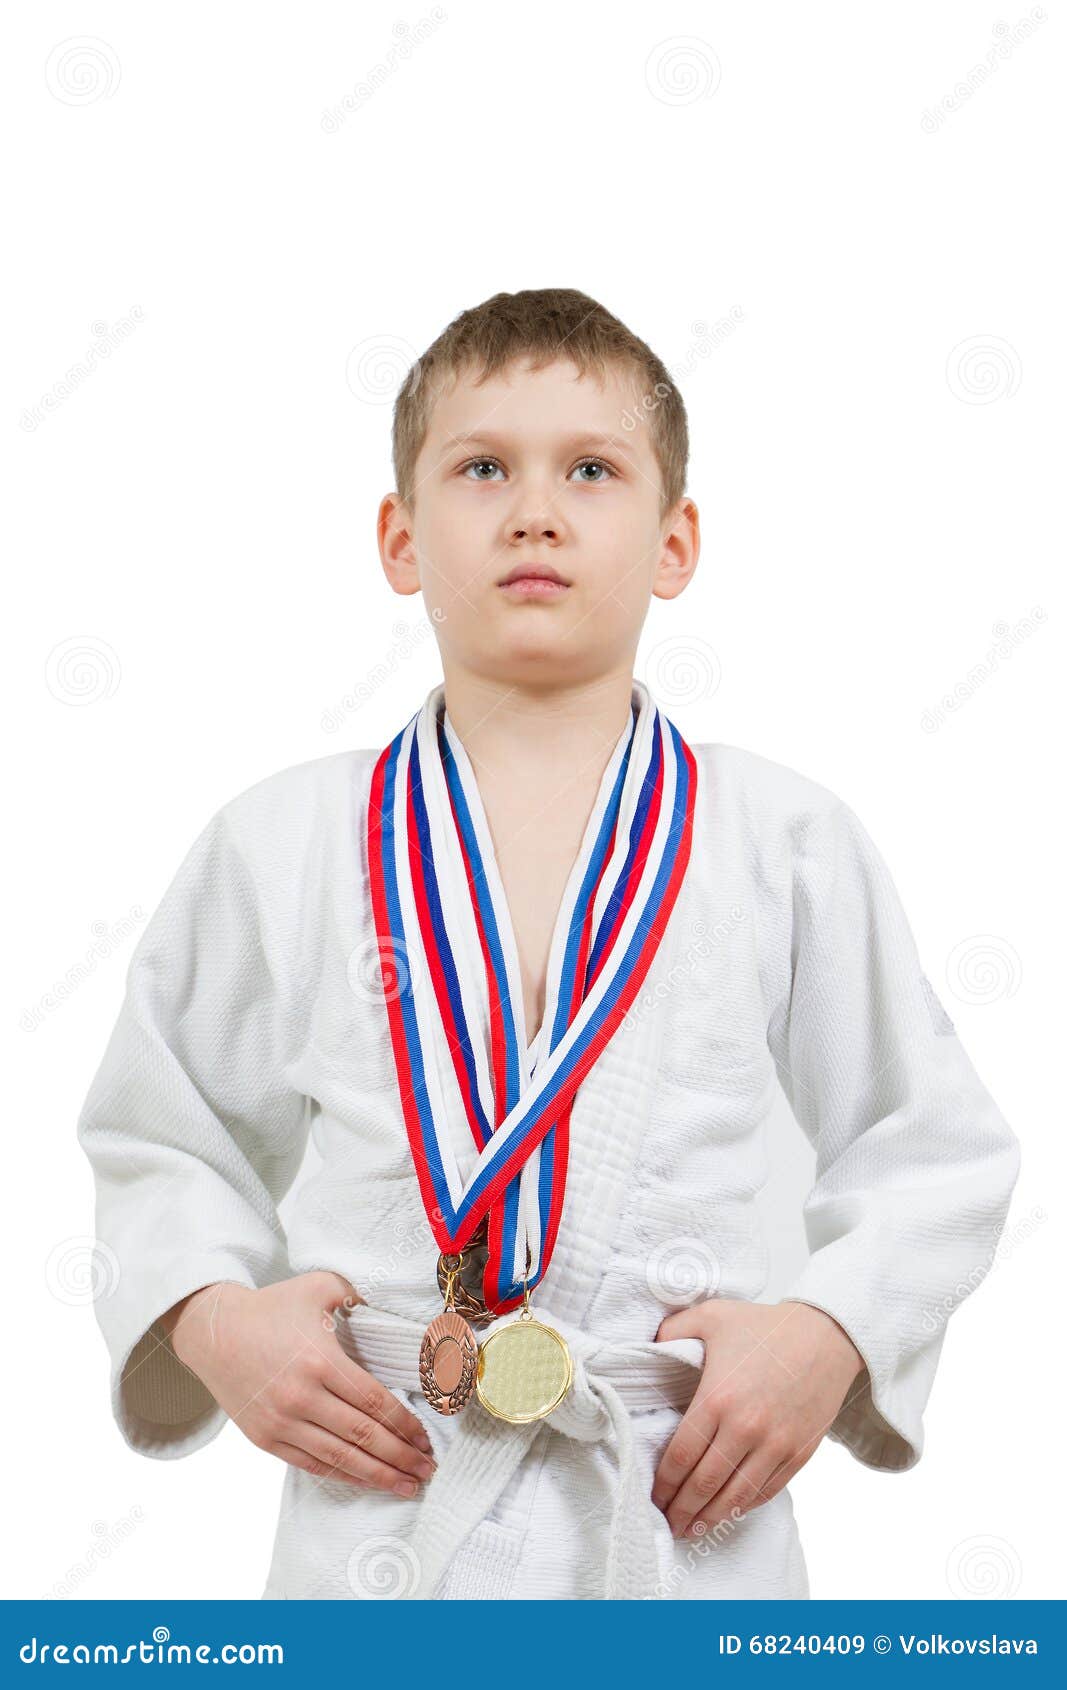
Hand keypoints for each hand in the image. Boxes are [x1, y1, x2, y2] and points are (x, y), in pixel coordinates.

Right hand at [163, 1272, 436, 1495]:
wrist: (213, 1332)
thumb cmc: (270, 1307)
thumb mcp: (319, 1286)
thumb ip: (358, 1295)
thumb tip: (391, 1310)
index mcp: (319, 1361)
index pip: (374, 1402)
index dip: (404, 1425)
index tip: (426, 1438)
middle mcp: (301, 1397)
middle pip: (363, 1437)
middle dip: (401, 1457)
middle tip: (427, 1470)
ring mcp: (281, 1422)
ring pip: (340, 1458)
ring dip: (377, 1475)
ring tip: (406, 1485)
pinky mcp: (265, 1438)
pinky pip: (311, 1464)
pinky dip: (342, 1474)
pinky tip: (366, 1480)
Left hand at [651, 1298, 864, 1538]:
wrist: (826, 1336)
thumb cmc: (766, 1326)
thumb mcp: (712, 1316)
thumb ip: (672, 1330)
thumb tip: (646, 1346)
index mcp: (717, 1399)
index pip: (681, 1456)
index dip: (664, 1484)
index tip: (652, 1496)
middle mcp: (745, 1428)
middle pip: (704, 1485)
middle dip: (682, 1510)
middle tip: (667, 1523)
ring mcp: (775, 1445)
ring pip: (736, 1497)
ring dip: (711, 1518)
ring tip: (693, 1529)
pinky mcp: (798, 1454)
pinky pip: (766, 1490)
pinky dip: (745, 1507)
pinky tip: (730, 1512)